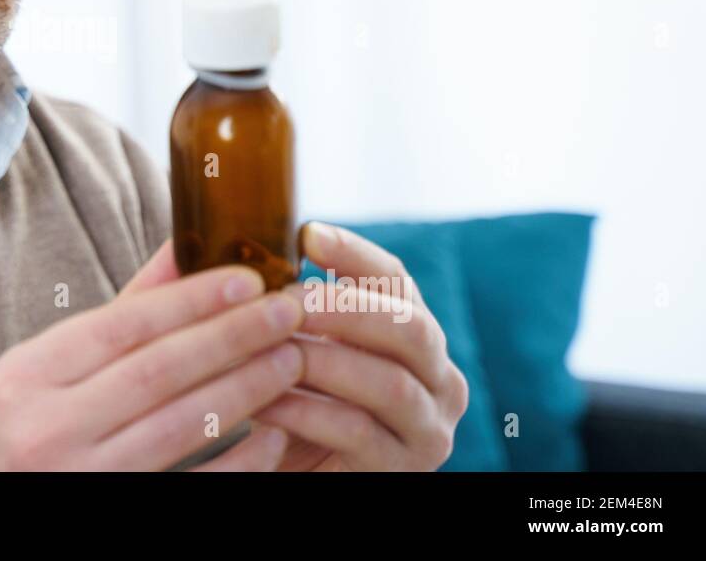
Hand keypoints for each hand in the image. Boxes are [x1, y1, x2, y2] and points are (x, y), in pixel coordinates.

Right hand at [0, 238, 306, 470]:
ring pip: (179, 426)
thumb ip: (123, 313)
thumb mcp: (50, 369)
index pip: (122, 326)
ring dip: (245, 389)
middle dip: (231, 336)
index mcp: (25, 376)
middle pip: (157, 371)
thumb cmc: (30, 432)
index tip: (249, 280)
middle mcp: (44, 428)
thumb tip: (186, 245)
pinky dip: (237, 463)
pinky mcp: (113, 516)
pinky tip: (273, 436)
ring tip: (290, 359)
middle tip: (286, 312)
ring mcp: (79, 478)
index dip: (191, 300)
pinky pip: (191, 488)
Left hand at [252, 222, 468, 470]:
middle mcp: (440, 379)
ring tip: (270, 348)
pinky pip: (358, 432)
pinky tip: (265, 401)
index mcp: (417, 335)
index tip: (307, 233)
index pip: (397, 281)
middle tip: (287, 299)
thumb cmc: (300, 401)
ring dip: (323, 360)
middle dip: (345, 308)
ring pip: (389, 383)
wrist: (301, 470)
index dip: (355, 254)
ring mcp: (428, 430)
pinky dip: (307, 412)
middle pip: (410, 328)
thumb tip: (266, 244)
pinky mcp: (401, 470)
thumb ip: (304, 304)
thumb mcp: (307, 345)